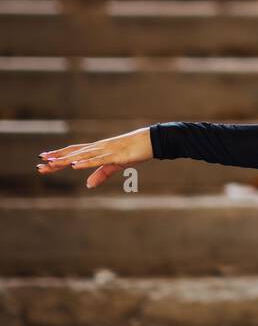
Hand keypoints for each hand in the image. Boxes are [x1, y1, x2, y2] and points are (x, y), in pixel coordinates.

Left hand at [37, 127, 152, 188]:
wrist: (150, 141)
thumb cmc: (133, 151)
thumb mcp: (115, 165)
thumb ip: (101, 174)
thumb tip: (88, 185)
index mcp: (97, 150)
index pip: (74, 153)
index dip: (59, 156)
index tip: (44, 159)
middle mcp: (97, 148)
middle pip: (73, 153)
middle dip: (56, 158)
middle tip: (40, 163)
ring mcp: (105, 150)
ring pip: (81, 156)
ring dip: (66, 160)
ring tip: (51, 162)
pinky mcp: (114, 155)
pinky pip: (97, 160)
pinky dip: (85, 163)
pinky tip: (75, 165)